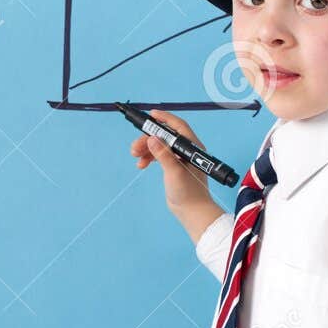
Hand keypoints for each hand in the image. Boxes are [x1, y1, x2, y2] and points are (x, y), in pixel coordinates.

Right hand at [130, 109, 224, 242]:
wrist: (192, 212)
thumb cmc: (189, 193)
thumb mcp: (174, 172)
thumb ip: (163, 154)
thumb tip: (152, 138)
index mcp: (192, 148)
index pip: (178, 127)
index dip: (165, 119)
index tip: (151, 115)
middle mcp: (187, 151)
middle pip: (165, 137)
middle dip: (149, 139)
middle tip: (134, 146)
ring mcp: (180, 159)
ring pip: (160, 146)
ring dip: (146, 149)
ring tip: (135, 156)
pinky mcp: (173, 168)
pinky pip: (159, 156)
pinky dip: (149, 158)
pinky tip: (141, 165)